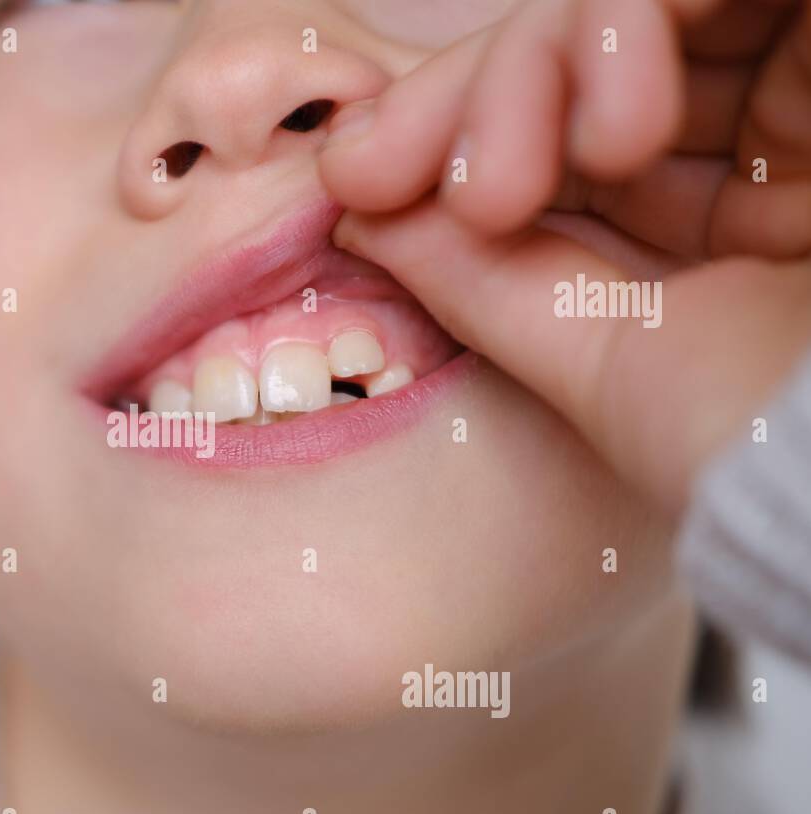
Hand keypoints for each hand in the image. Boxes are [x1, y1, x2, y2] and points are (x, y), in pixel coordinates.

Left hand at [319, 0, 810, 514]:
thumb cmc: (763, 457)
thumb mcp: (602, 358)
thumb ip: (487, 279)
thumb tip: (364, 212)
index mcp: (717, 204)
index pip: (568, 122)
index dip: (453, 130)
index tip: (356, 179)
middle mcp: (779, 126)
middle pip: (596, 43)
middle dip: (475, 95)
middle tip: (379, 167)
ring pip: (658, 3)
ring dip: (549, 66)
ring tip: (504, 185)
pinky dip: (645, 16)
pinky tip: (611, 107)